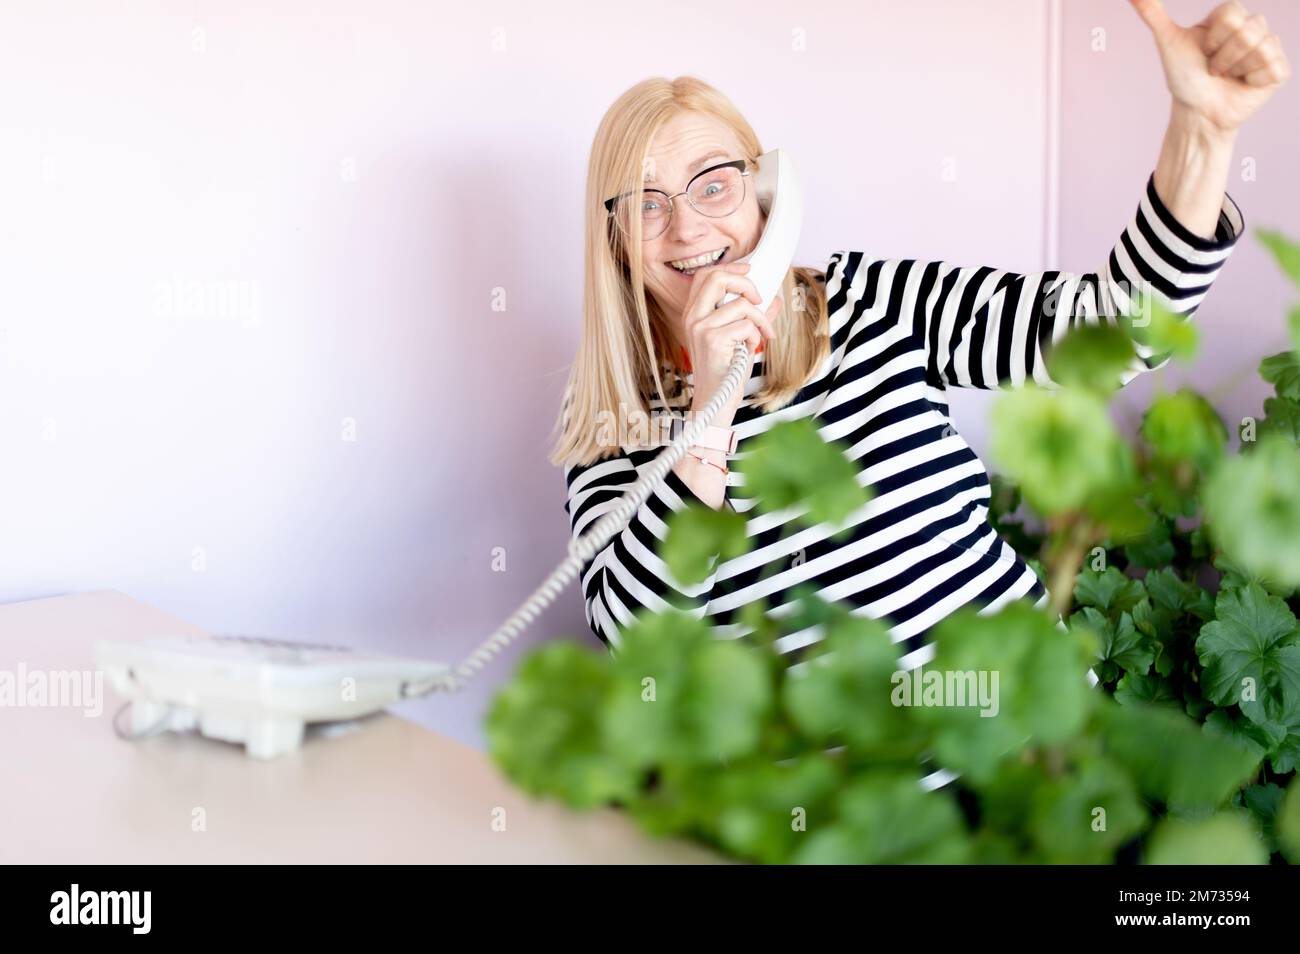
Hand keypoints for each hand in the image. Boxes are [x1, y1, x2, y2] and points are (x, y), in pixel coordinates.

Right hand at [677, 262, 781, 419]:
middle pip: (718, 277)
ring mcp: (701, 328)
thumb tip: (774, 301)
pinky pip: (747, 325)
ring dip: (759, 321)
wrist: (714, 402)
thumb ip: (752, 318)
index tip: (749, 270)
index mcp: (693, 314)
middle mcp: (693, 317)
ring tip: (760, 337)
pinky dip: (756, 337)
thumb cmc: (724, 372)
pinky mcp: (713, 340)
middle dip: (746, 283)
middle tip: (758, 299)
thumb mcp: (737, 339)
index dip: (730, 267)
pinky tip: (748, 350)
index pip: (705, 275)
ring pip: (741, 304)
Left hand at [1130, 0, 1289, 135]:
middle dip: (1224, 56)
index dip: (1214, 38)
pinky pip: (1273, 67)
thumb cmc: (1184, 78)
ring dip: (1236, 69)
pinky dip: (1253, 80)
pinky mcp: (1278, 69)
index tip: (1204, 50)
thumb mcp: (1168, 43)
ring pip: (1261, 48)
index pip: (1231, 13)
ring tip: (1227, 76)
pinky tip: (1244, 84)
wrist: (1197, 113)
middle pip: (1248, 31)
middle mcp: (1252, 28)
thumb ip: (1153, 14)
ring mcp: (1268, 47)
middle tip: (1214, 69)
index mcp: (1229, 17)